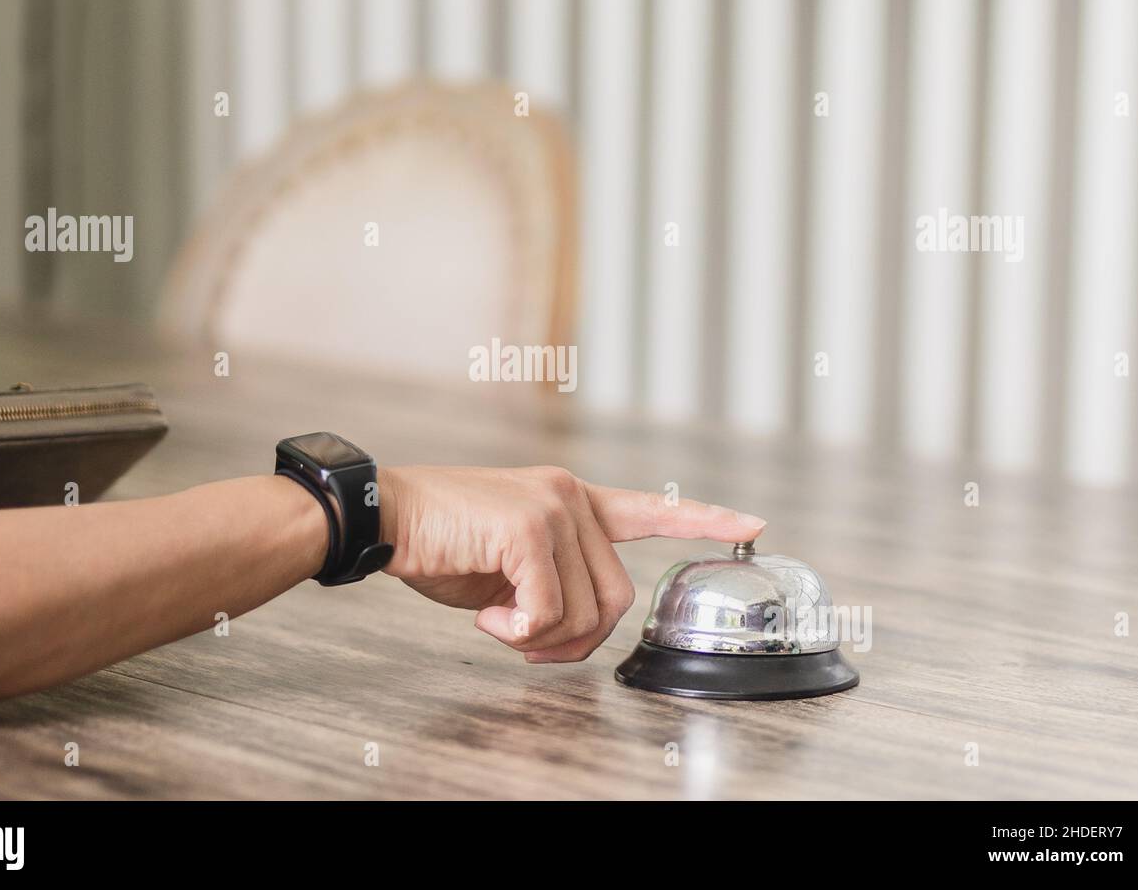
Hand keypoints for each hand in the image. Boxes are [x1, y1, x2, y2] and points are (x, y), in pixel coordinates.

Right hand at [378, 466, 764, 662]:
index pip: (650, 510)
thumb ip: (553, 583)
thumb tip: (575, 629)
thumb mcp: (510, 569)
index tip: (751, 526)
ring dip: (541, 638)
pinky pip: (548, 609)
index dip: (702, 521)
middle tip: (524, 641)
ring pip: (586, 610)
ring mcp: (553, 506)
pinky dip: (519, 632)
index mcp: (571, 501)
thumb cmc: (444, 546)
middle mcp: (571, 497)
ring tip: (497, 622)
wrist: (386, 517)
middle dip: (575, 638)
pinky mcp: (528, 525)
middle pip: (617, 597)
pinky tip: (486, 618)